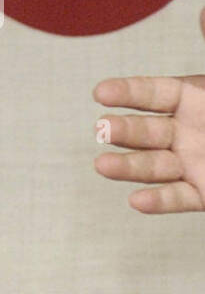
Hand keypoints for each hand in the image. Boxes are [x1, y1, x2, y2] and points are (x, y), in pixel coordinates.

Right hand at [93, 11, 204, 212]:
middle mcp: (184, 131)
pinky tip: (137, 201)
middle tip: (102, 130)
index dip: (126, 92)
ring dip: (128, 167)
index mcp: (190, 99)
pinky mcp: (204, 194)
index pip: (151, 93)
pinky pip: (179, 198)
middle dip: (122, 131)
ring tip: (102, 166)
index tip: (100, 92)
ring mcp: (192, 164)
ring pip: (154, 166)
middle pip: (146, 130)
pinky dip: (159, 201)